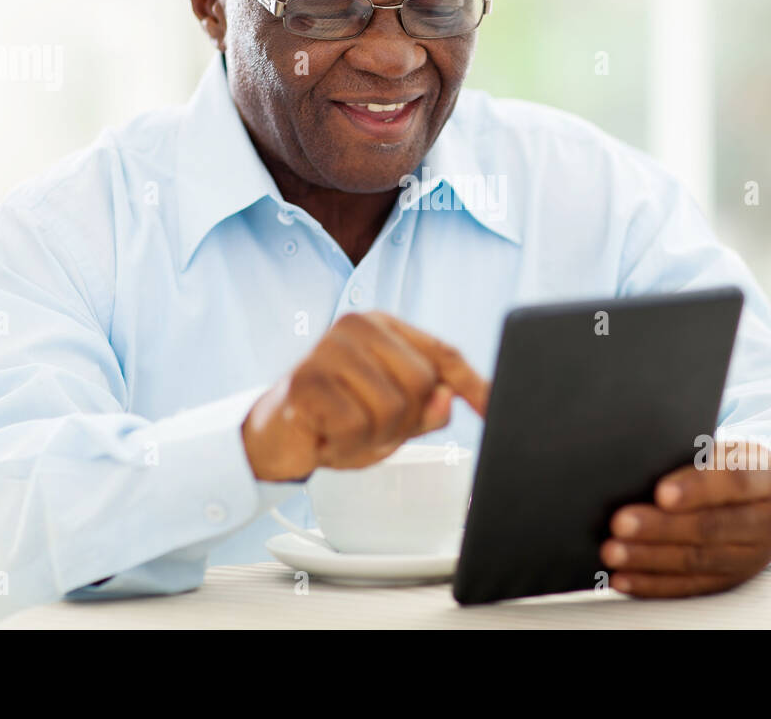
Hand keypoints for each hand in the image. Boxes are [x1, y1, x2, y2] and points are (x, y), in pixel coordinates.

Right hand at [242, 311, 488, 481]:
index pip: (443, 353)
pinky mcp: (307, 379)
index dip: (475, 384)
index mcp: (384, 328)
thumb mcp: (393, 419)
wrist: (272, 438)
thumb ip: (426, 409)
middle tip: (366, 426)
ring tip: (343, 430)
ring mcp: (330, 348)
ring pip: (392, 408)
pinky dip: (346, 444)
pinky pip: (356, 425)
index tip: (498, 408)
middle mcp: (358, 326)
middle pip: (422, 384)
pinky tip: (325, 435)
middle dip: (402, 422)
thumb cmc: (335, 420)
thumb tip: (448, 398)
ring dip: (371, 437)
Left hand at [600, 440, 770, 596]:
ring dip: (649, 559)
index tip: (661, 492)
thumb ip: (699, 458)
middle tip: (621, 523)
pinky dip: (652, 584)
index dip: (697, 488)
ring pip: (696, 561)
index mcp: (768, 480)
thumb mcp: (731, 451)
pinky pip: (689, 587)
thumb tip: (647, 465)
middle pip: (710, 527)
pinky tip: (623, 578)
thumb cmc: (739, 467)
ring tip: (614, 552)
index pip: (734, 482)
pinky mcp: (730, 581)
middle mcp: (765, 522)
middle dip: (661, 527)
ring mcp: (750, 558)